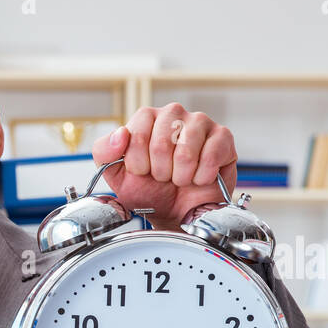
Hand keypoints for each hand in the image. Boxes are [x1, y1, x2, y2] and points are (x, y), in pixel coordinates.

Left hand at [91, 104, 237, 230]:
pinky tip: (200, 178)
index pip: (137, 132)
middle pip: (160, 142)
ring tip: (180, 178)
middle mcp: (173, 114)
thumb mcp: (116, 175)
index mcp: (146, 118)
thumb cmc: (149, 190)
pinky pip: (211, 156)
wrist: (175, 213)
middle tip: (163, 177)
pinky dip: (202, 176)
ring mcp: (200, 122)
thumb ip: (104, 151)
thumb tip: (120, 134)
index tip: (142, 172)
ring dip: (181, 176)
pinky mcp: (223, 137)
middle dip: (159, 171)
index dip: (138, 162)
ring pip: (186, 150)